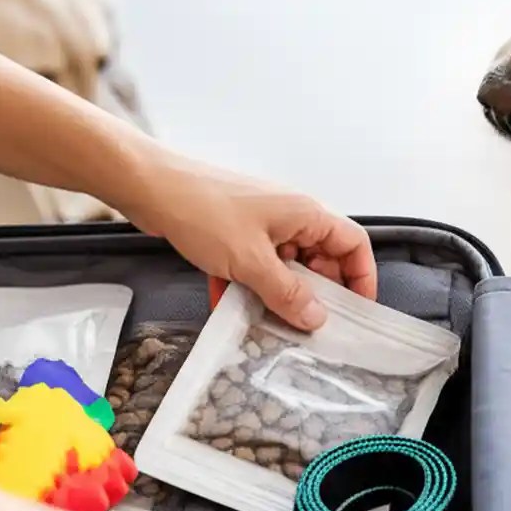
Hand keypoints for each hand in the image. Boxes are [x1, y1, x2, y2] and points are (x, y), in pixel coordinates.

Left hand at [119, 152, 376, 331]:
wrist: (149, 186)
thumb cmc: (203, 210)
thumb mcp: (251, 262)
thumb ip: (287, 294)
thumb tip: (317, 318)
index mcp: (306, 214)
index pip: (353, 244)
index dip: (361, 277)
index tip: (356, 310)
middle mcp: (290, 217)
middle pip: (321, 260)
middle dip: (316, 293)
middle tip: (308, 324)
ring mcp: (262, 225)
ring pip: (286, 267)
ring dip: (277, 294)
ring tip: (267, 321)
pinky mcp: (236, 233)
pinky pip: (254, 266)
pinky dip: (246, 286)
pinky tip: (227, 305)